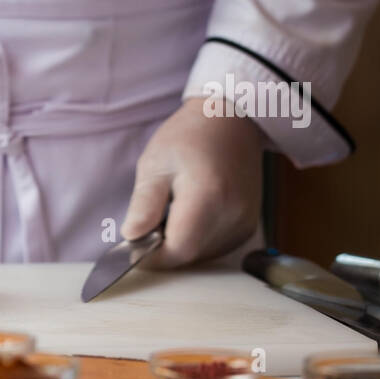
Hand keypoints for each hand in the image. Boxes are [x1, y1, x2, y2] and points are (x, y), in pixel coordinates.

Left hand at [121, 96, 264, 267]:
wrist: (230, 122)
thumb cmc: (188, 138)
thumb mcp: (154, 165)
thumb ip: (143, 205)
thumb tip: (131, 237)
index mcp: (207, 198)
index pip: (177, 251)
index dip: (151, 256)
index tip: (133, 244)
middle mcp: (232, 215)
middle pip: (188, 256)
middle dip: (163, 248)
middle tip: (151, 220)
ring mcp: (244, 222)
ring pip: (201, 256)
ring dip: (180, 244)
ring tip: (172, 211)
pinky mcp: (247, 226)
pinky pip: (215, 248)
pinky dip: (196, 240)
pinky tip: (190, 215)